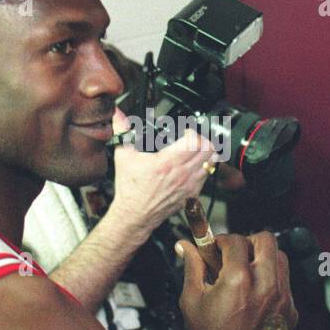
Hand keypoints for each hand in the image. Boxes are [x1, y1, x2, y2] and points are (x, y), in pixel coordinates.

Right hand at [109, 108, 216, 235]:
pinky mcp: (192, 195)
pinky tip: (192, 166)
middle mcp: (182, 174)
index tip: (185, 131)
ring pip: (212, 162)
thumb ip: (121, 130)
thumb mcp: (123, 156)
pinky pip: (207, 176)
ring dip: (205, 153)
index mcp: (167, 162)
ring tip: (194, 151)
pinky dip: (203, 168)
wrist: (134, 215)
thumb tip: (116, 114)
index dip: (192, 132)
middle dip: (202, 139)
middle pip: (208, 149)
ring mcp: (190, 185)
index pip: (195, 141)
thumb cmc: (129, 189)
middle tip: (192, 139)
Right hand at [178, 231, 284, 329]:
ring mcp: (282, 299)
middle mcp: (265, 287)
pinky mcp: (290, 311)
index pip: (236, 241)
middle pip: (266, 240)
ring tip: (245, 270)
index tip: (214, 248)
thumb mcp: (191, 299)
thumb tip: (185, 245)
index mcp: (238, 281)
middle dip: (248, 241)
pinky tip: (254, 292)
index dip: (221, 241)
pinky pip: (285, 282)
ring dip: (263, 257)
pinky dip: (271, 279)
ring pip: (280, 258)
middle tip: (234, 252)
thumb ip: (192, 266)